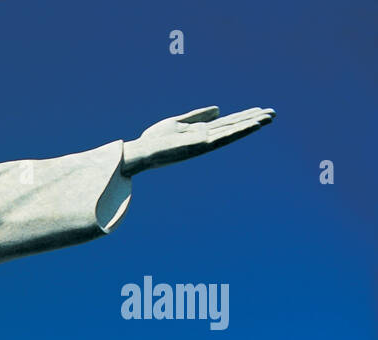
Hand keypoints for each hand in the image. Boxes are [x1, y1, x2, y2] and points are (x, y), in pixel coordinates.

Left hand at [121, 106, 274, 175]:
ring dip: (251, 124)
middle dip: (253, 119)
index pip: (227, 123)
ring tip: (269, 118)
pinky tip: (251, 125)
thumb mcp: (177, 122)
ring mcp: (205, 142)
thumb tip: (219, 109)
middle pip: (234, 126)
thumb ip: (197, 116)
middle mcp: (206, 138)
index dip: (244, 116)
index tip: (261, 110)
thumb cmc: (154, 140)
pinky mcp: (200, 146)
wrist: (142, 152)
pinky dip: (238, 131)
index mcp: (201, 132)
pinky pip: (223, 137)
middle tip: (274, 113)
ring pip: (232, 131)